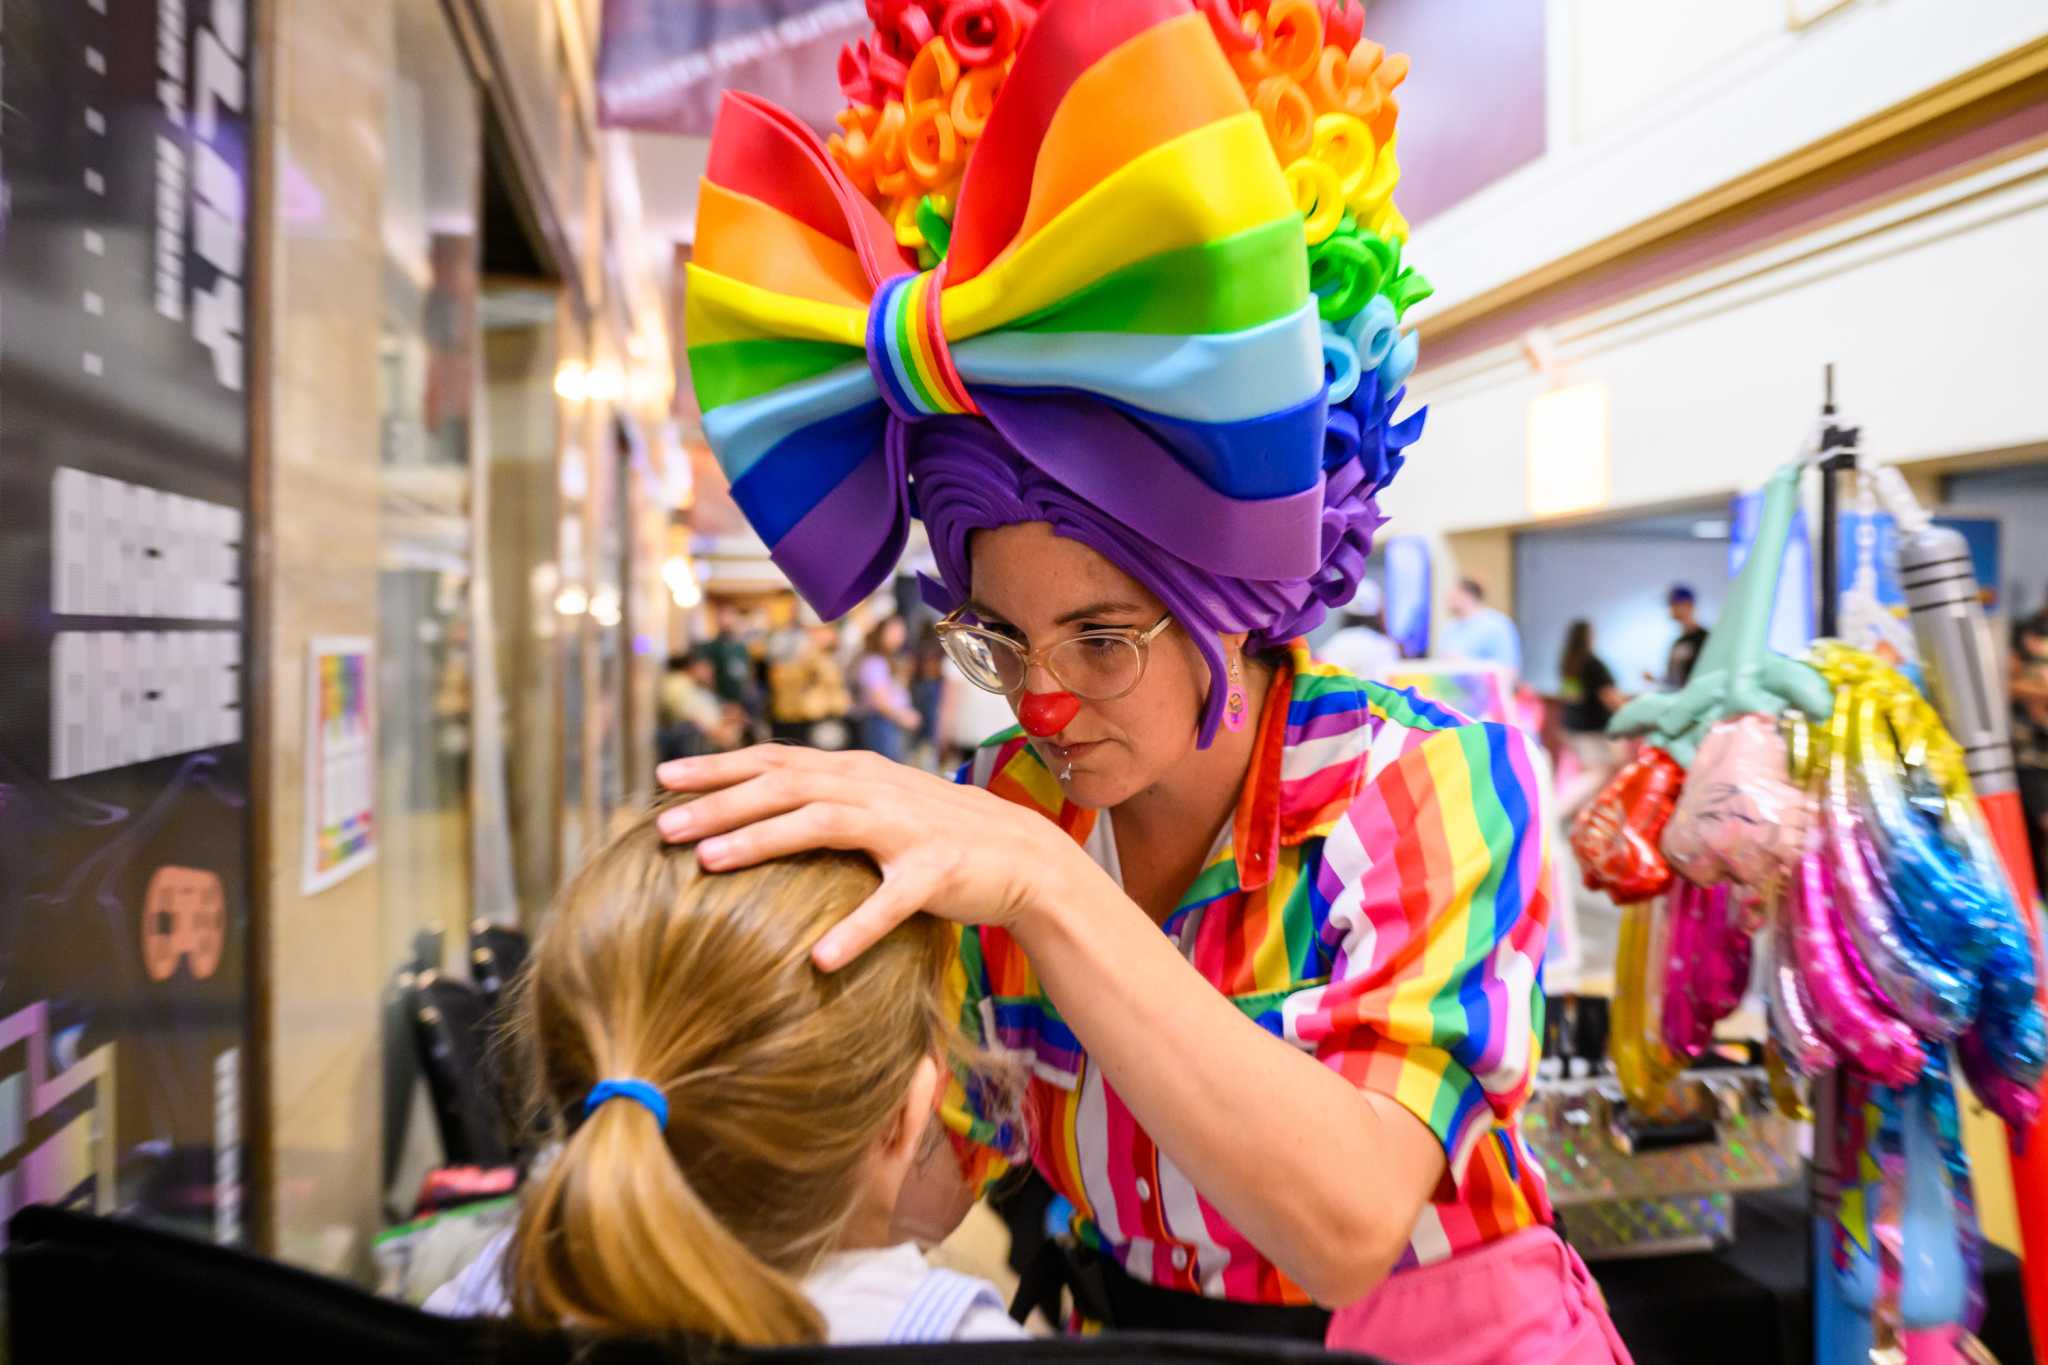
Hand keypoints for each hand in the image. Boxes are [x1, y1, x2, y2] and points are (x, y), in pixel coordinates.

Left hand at [655, 745, 1097, 968]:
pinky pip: (890, 902)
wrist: (1022, 856)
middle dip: (720, 802)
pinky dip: (855, 929)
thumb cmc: (938, 836)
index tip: (661, 780)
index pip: (776, 760)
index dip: (718, 767)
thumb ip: (825, 800)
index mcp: (856, 772)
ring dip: (763, 841)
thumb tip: (753, 806)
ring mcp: (906, 828)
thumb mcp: (878, 805)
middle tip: (664, 824)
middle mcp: (875, 789)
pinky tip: (818, 959)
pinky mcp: (936, 871)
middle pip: (785, 785)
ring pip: (822, 824)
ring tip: (709, 864)